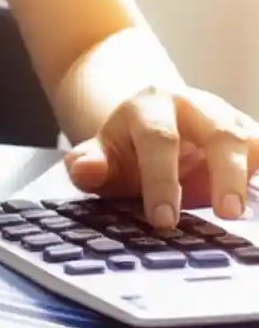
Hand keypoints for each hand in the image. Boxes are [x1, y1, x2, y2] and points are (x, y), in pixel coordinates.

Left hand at [65, 85, 257, 227]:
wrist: (149, 122)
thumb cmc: (125, 148)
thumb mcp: (101, 155)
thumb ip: (88, 164)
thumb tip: (85, 169)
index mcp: (150, 106)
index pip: (159, 140)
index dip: (161, 180)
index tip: (163, 221)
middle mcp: (195, 106)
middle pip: (220, 133)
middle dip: (226, 174)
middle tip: (227, 214)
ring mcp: (227, 119)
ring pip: (250, 140)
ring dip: (250, 175)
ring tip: (244, 212)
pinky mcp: (249, 136)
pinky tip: (258, 200)